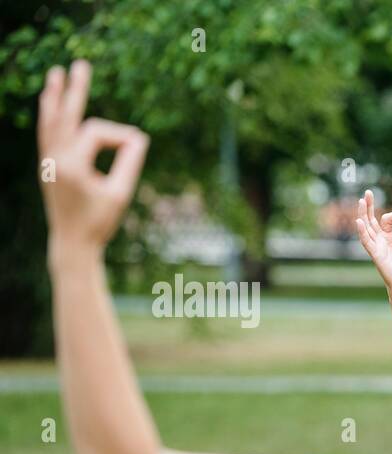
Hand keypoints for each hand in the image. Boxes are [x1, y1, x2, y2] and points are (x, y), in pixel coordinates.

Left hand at [37, 61, 149, 252]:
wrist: (72, 243)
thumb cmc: (100, 222)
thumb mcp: (121, 193)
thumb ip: (130, 162)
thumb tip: (138, 137)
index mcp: (71, 165)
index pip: (96, 133)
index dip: (120, 136)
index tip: (138, 146)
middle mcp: (54, 159)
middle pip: (65, 115)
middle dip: (75, 90)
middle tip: (80, 64)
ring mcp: (47, 162)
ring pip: (49, 121)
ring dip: (53, 97)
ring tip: (56, 74)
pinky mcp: (46, 167)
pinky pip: (46, 134)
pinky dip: (49, 116)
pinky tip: (50, 103)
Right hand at [356, 190, 391, 291]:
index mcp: (387, 236)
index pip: (387, 219)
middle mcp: (379, 239)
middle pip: (370, 220)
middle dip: (369, 206)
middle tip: (368, 192)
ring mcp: (376, 246)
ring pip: (366, 228)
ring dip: (363, 215)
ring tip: (362, 201)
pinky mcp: (375, 254)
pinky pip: (366, 242)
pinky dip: (362, 232)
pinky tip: (359, 222)